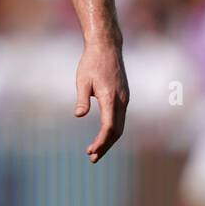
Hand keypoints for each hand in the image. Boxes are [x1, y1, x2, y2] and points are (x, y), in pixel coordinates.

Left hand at [75, 39, 128, 162]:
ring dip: (109, 140)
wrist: (107, 47)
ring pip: (120, 126)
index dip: (100, 142)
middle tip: (92, 158)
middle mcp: (121, 100)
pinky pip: (120, 119)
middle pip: (117, 131)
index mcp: (110, 97)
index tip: (90, 151)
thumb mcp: (82, 80)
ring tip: (95, 151)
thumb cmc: (92, 62)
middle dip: (105, 146)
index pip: (109, 127)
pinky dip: (112, 130)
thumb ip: (81, 99)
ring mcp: (125, 99)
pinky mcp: (124, 97)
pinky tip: (103, 136)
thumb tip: (79, 115)